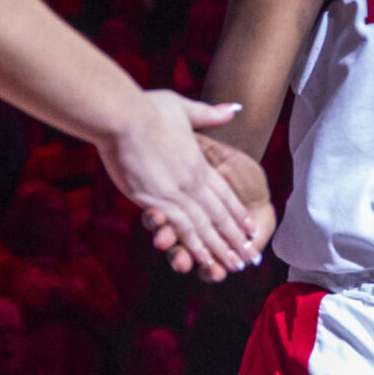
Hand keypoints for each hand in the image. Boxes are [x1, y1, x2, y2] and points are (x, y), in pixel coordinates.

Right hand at [100, 91, 260, 278]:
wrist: (122, 115)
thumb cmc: (147, 108)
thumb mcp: (185, 107)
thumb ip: (210, 114)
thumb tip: (236, 108)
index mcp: (199, 163)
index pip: (224, 194)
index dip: (238, 213)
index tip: (251, 228)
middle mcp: (192, 181)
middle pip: (220, 215)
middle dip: (235, 238)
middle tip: (249, 258)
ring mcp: (175, 193)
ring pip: (204, 227)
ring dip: (220, 248)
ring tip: (234, 266)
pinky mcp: (156, 200)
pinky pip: (181, 228)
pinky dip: (195, 246)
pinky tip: (204, 260)